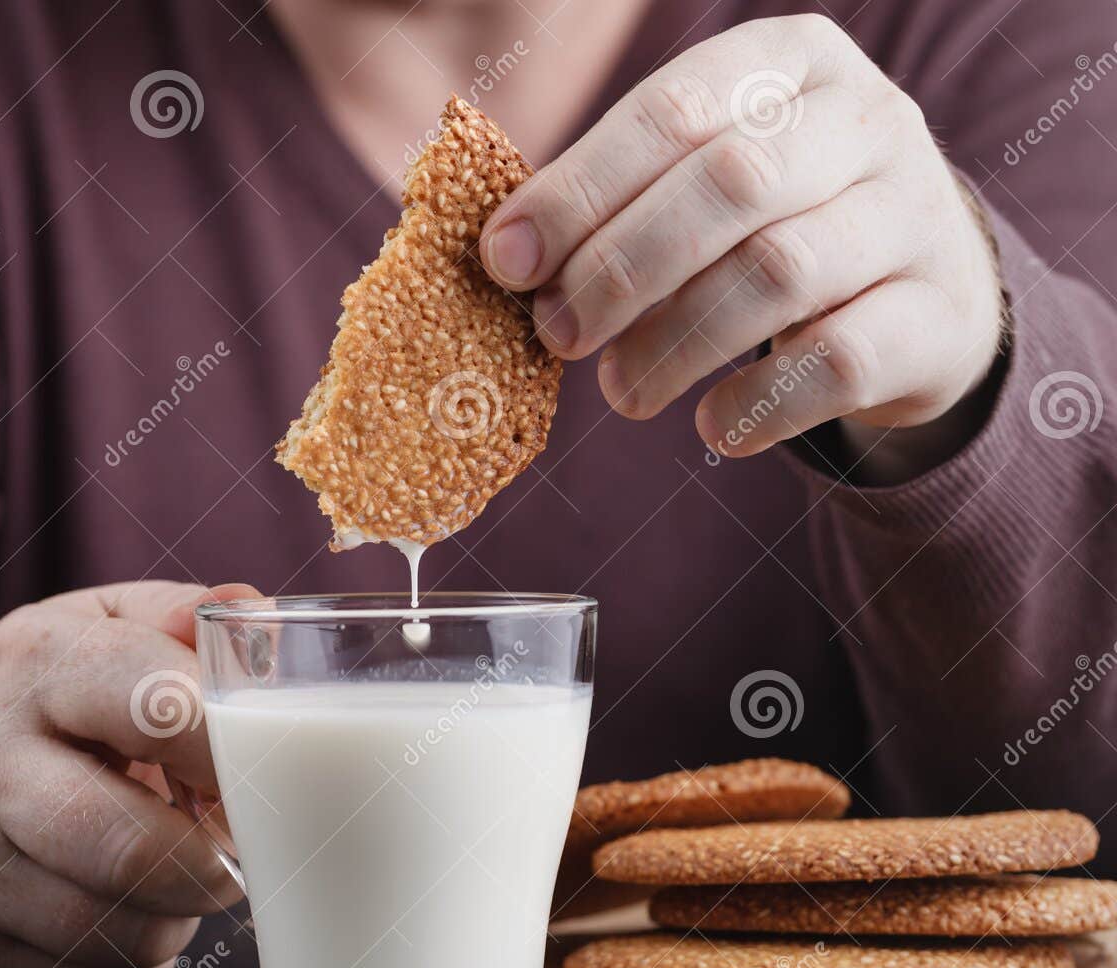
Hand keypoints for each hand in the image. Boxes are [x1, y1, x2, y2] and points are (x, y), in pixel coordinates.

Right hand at [0, 580, 251, 967]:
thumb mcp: (98, 628)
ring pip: (128, 934)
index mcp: (27, 665)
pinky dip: (139, 958)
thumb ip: (185, 620)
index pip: (162, 710)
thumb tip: (262, 624)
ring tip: (168, 870)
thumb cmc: (39, 704)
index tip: (270, 773)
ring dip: (179, 914)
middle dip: (215, 864)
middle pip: (136, 851)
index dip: (241, 752)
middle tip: (235, 849)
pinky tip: (119, 909)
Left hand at [479, 14, 1004, 463]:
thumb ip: (617, 199)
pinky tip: (711, 427)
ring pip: (779, 273)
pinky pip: (839, 361)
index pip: (673, 110)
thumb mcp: (705, 180)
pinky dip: (759, 401)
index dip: (580, 191)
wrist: (925, 291)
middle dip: (621, 268)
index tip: (507, 262)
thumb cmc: (773, 224)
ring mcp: (915, 213)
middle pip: (731, 184)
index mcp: (790, 61)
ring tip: (621, 390)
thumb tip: (506, 253)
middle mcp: (867, 119)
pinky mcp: (940, 313)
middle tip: (558, 335)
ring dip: (676, 343)